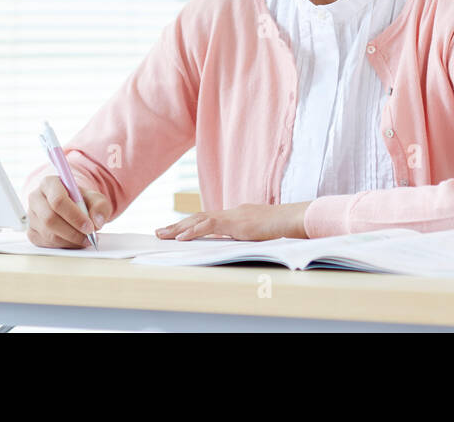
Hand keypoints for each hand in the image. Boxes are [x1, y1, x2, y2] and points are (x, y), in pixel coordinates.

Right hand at [26, 176, 110, 247]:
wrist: (72, 206)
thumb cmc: (82, 200)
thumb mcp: (96, 198)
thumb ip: (100, 206)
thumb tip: (97, 221)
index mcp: (49, 183)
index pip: (58, 201)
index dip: (74, 216)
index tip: (90, 226)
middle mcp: (36, 198)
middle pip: (50, 219)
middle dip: (73, 231)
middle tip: (90, 236)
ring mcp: (31, 216)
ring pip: (48, 234)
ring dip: (70, 240)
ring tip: (86, 239)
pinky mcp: (32, 232)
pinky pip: (46, 243)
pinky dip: (63, 245)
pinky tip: (74, 241)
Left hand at [156, 202, 310, 241]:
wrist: (293, 218)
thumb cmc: (282, 226)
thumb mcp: (260, 231)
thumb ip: (247, 233)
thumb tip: (241, 240)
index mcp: (236, 215)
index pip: (208, 218)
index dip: (190, 224)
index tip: (176, 229)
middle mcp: (231, 212)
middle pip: (198, 217)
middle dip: (177, 225)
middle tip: (159, 232)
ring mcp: (233, 216)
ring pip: (199, 220)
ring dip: (178, 228)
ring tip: (162, 235)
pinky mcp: (235, 223)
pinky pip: (209, 226)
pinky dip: (193, 231)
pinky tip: (181, 237)